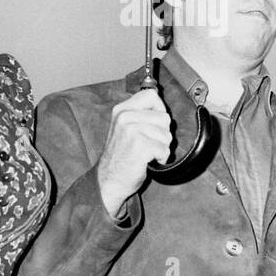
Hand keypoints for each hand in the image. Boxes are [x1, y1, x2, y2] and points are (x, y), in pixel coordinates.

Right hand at [96, 88, 172, 217]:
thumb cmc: (120, 156)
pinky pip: (164, 149)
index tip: (153, 123)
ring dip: (161, 147)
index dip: (159, 109)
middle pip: (164, 117)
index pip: (151, 95)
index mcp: (122, 110)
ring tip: (145, 153)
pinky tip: (147, 161)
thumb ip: (140, 114)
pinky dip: (160, 158)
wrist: (108, 180)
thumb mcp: (124, 127)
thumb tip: (161, 104)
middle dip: (162, 133)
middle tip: (146, 143)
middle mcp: (125, 117)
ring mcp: (132, 130)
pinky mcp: (140, 146)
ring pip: (167, 134)